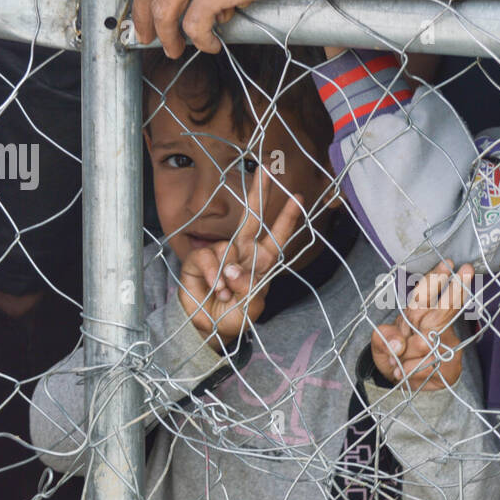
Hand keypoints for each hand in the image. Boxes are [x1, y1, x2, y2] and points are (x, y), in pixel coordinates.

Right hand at [177, 165, 301, 347]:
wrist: (208, 329)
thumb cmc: (234, 316)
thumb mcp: (250, 307)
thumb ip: (248, 287)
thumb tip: (233, 268)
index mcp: (261, 262)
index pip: (276, 236)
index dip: (287, 218)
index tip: (299, 197)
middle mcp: (242, 253)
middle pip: (252, 218)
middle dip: (259, 194)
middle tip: (266, 171)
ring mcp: (221, 253)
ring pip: (226, 249)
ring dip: (225, 275)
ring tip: (225, 294)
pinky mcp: (200, 259)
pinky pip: (208, 257)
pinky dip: (212, 274)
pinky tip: (214, 288)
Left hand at [371, 260, 474, 392]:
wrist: (406, 387)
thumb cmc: (394, 358)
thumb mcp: (381, 347)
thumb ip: (384, 339)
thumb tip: (398, 344)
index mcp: (416, 316)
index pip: (425, 294)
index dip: (435, 279)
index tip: (448, 264)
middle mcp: (434, 328)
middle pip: (444, 308)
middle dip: (454, 291)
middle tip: (467, 269)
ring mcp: (445, 346)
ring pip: (432, 340)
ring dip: (410, 352)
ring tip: (396, 366)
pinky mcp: (450, 368)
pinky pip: (432, 366)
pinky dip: (413, 370)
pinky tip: (402, 374)